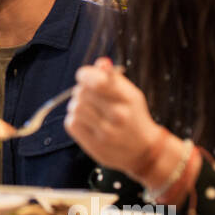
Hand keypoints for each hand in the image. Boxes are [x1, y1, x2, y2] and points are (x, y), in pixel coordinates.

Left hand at [63, 58, 162, 177]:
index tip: (85, 77)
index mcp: (128, 98)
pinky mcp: (94, 145)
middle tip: (90, 96)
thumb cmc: (133, 117)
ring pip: (75, 107)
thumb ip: (113, 78)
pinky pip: (71, 123)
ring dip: (77, 106)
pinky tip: (86, 122)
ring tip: (88, 110)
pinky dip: (75, 120)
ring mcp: (106, 132)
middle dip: (81, 91)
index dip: (86, 75)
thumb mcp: (131, 95)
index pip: (98, 81)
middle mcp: (118, 115)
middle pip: (82, 92)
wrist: (144, 151)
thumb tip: (101, 62)